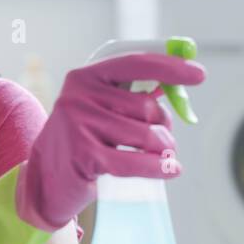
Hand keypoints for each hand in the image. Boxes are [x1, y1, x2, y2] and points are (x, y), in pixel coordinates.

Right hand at [15, 52, 205, 230]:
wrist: (45, 178)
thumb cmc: (83, 140)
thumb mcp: (99, 110)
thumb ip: (130, 97)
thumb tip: (177, 89)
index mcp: (84, 77)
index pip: (135, 64)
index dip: (170, 67)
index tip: (198, 75)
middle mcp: (79, 97)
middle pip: (145, 106)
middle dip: (164, 124)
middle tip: (165, 138)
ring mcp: (79, 126)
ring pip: (146, 135)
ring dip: (163, 149)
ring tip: (163, 156)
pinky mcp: (85, 156)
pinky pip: (136, 161)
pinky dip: (159, 167)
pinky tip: (171, 169)